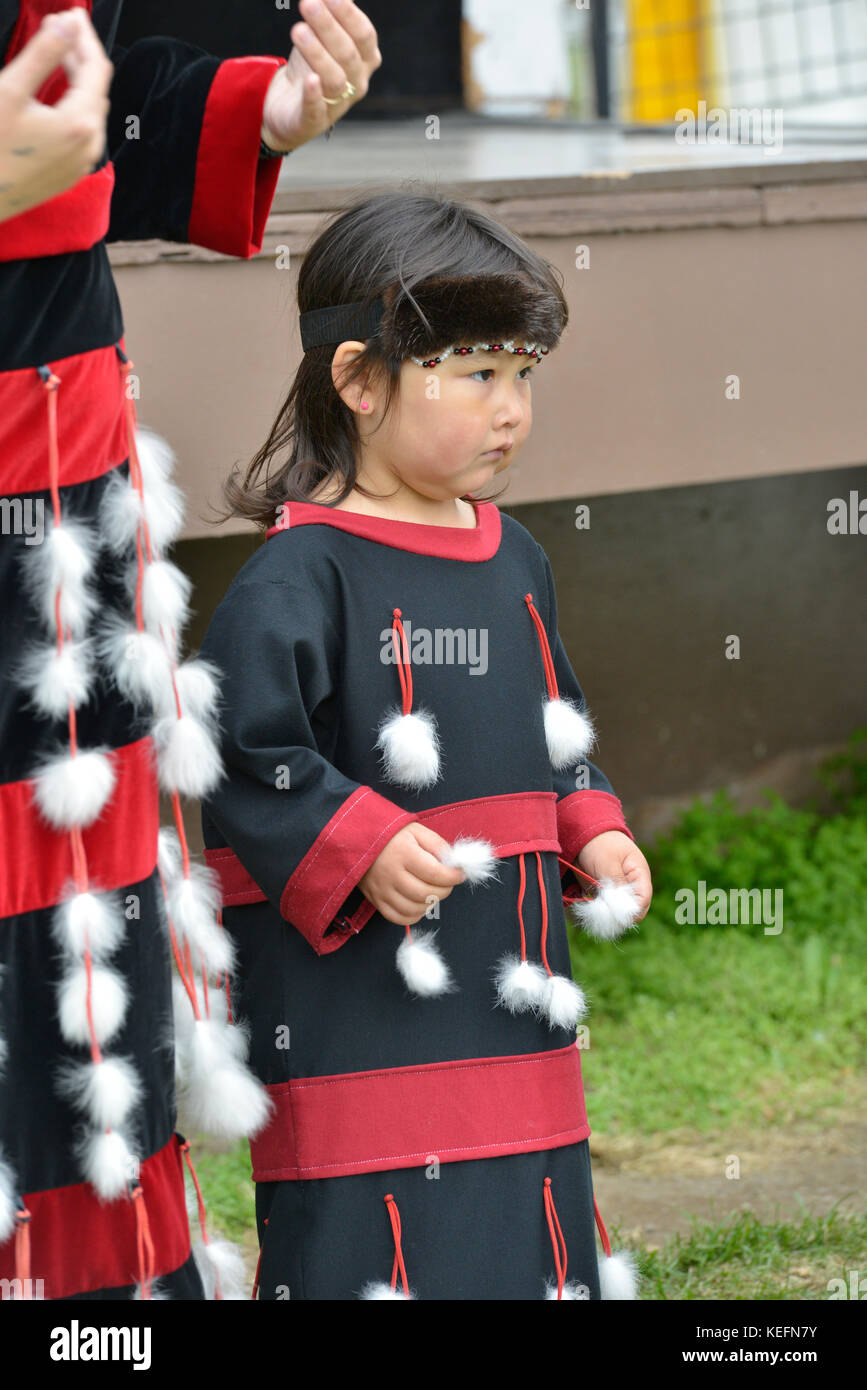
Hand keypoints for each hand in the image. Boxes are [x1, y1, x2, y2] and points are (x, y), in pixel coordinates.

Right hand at [0, 8, 111, 222]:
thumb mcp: (10, 91)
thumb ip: (43, 55)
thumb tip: (67, 23)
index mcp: (80, 124)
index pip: (96, 68)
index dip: (85, 36)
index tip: (72, 13)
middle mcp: (89, 147)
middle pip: (97, 90)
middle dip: (83, 56)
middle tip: (67, 27)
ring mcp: (81, 164)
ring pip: (91, 112)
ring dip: (80, 81)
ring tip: (63, 55)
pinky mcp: (69, 175)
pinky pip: (83, 134)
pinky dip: (75, 107)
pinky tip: (59, 96)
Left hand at [260, 0, 380, 152]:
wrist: (288, 105)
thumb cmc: (310, 64)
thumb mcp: (324, 35)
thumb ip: (335, 11)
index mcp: (365, 59)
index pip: (363, 35)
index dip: (347, 14)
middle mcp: (356, 83)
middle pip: (347, 54)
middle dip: (328, 27)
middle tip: (308, 3)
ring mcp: (337, 104)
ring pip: (334, 79)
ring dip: (317, 53)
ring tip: (298, 30)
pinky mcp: (313, 121)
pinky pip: (316, 109)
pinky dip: (313, 95)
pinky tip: (310, 80)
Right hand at [359, 822, 466, 926]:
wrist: (356, 839)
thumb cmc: (390, 834)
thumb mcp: (415, 830)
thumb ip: (437, 844)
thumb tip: (454, 863)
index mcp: (403, 853)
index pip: (435, 873)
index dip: (453, 876)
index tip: (459, 873)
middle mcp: (391, 874)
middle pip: (426, 893)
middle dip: (445, 890)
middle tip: (448, 882)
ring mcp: (382, 890)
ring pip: (414, 909)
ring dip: (431, 903)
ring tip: (434, 891)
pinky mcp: (375, 900)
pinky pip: (398, 918)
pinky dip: (414, 915)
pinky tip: (420, 903)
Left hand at [576, 831, 651, 920]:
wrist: (582, 834)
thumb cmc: (599, 844)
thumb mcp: (608, 862)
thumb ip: (617, 884)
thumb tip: (624, 908)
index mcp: (639, 875)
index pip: (643, 900)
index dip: (631, 910)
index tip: (614, 913)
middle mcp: (632, 886)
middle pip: (633, 910)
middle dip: (619, 915)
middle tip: (602, 914)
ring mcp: (619, 891)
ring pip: (619, 912)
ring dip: (608, 915)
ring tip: (594, 910)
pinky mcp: (606, 894)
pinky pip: (606, 909)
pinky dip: (599, 911)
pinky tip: (590, 908)